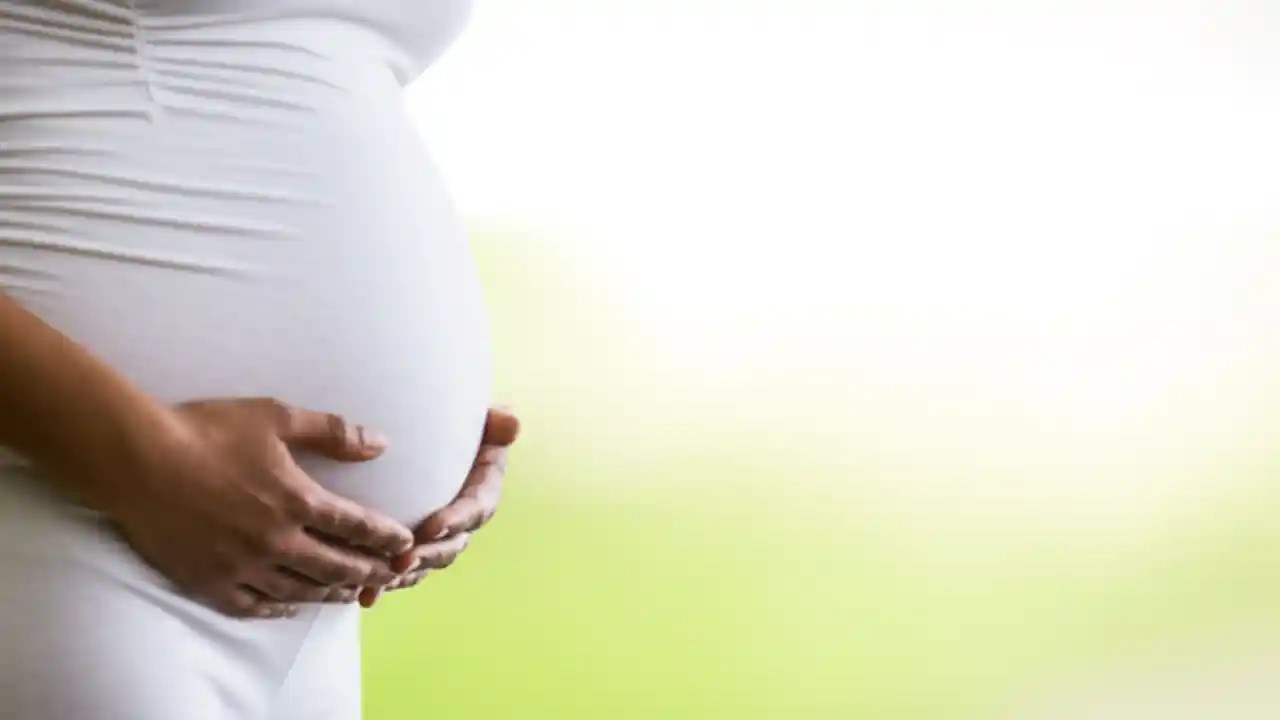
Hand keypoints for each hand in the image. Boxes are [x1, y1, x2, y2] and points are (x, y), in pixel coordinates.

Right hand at [105, 397, 414, 618]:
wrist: (136, 460)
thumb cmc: (206, 431)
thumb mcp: (275, 417)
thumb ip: (331, 432)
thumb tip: (379, 443)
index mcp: (296, 500)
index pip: (356, 526)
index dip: (385, 537)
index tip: (405, 543)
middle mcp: (275, 541)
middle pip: (336, 565)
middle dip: (369, 571)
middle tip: (391, 576)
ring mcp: (242, 566)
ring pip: (300, 590)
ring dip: (331, 592)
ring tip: (351, 592)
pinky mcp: (209, 582)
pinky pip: (254, 605)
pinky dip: (280, 607)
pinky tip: (292, 605)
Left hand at [358, 404, 520, 606]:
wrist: (428, 435)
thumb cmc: (456, 424)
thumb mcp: (478, 419)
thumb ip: (495, 422)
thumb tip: (513, 424)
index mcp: (482, 490)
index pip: (475, 508)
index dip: (456, 520)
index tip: (433, 526)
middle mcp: (463, 519)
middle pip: (450, 545)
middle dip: (426, 556)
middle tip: (401, 561)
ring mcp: (439, 537)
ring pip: (425, 563)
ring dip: (404, 576)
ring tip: (377, 584)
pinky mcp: (414, 545)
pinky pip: (403, 569)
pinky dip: (384, 583)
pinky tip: (362, 595)